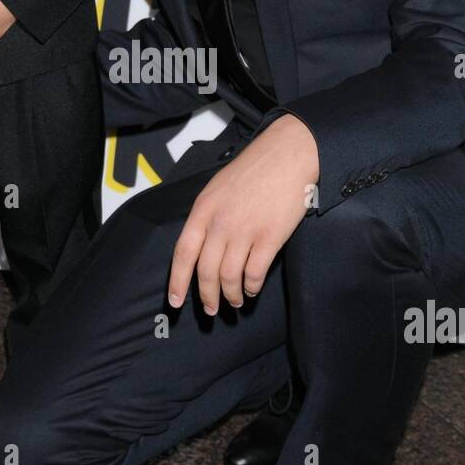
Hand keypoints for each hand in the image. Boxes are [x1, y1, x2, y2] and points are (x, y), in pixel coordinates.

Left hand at [168, 114, 319, 314]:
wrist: (288, 154)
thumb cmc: (254, 169)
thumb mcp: (218, 187)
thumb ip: (207, 216)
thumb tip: (201, 247)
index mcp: (203, 209)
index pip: (183, 253)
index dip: (177, 281)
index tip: (175, 301)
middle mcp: (220, 223)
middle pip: (206, 271)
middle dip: (207, 296)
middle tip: (211, 310)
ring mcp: (245, 231)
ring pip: (229, 277)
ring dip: (231, 295)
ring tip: (235, 300)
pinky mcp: (270, 237)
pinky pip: (255, 273)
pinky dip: (252, 286)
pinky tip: (253, 288)